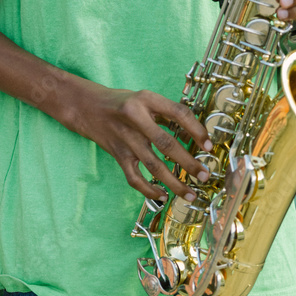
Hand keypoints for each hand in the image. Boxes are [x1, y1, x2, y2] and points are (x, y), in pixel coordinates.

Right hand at [65, 82, 212, 201]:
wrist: (86, 106)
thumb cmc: (122, 102)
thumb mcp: (145, 99)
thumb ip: (166, 114)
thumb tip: (195, 134)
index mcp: (147, 99)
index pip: (178, 113)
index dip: (197, 130)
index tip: (209, 146)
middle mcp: (136, 118)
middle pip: (166, 143)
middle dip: (189, 162)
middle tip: (204, 175)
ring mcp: (125, 138)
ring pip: (153, 165)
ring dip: (174, 183)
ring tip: (190, 194)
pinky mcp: (117, 154)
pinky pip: (134, 177)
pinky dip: (149, 189)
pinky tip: (162, 196)